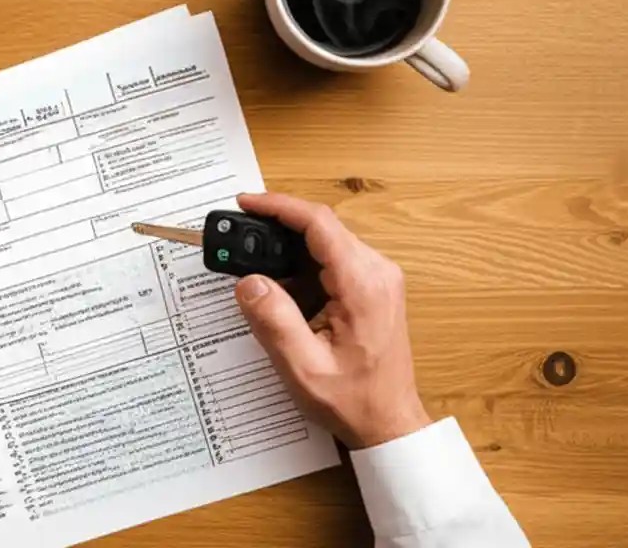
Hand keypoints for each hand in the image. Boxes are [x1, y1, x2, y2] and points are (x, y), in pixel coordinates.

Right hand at [233, 192, 430, 448]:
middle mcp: (377, 272)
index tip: (245, 203)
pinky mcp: (373, 287)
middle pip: (320, 227)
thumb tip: (248, 282)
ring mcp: (378, 278)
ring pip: (325, 241)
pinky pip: (332, 259)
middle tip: (237, 241)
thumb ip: (274, 321)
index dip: (278, 206)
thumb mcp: (304, 368)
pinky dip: (302, 264)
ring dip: (288, 248)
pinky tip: (282, 287)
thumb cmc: (354, 401)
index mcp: (363, 285)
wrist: (390, 423)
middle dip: (276, 227)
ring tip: (254, 269)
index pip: (318, 223)